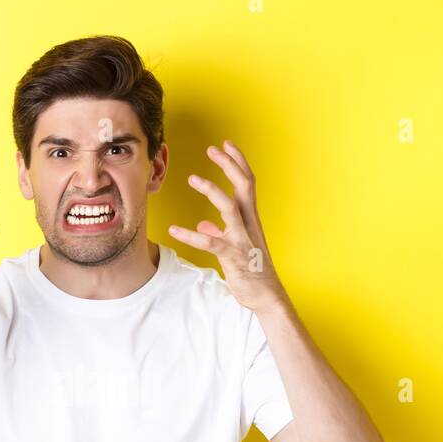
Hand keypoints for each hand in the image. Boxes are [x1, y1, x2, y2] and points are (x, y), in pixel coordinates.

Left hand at [168, 140, 287, 314]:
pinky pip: (211, 243)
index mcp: (251, 219)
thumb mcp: (236, 248)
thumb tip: (206, 224)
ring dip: (212, 190)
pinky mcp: (233, 256)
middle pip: (244, 186)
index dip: (238, 162)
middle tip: (213, 148)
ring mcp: (243, 239)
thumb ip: (220, 232)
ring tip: (192, 178)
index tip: (227, 144)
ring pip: (230, 207)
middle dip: (229, 165)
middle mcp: (250, 224)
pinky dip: (192, 235)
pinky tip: (174, 230)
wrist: (267, 297)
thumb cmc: (253, 272)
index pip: (248, 183)